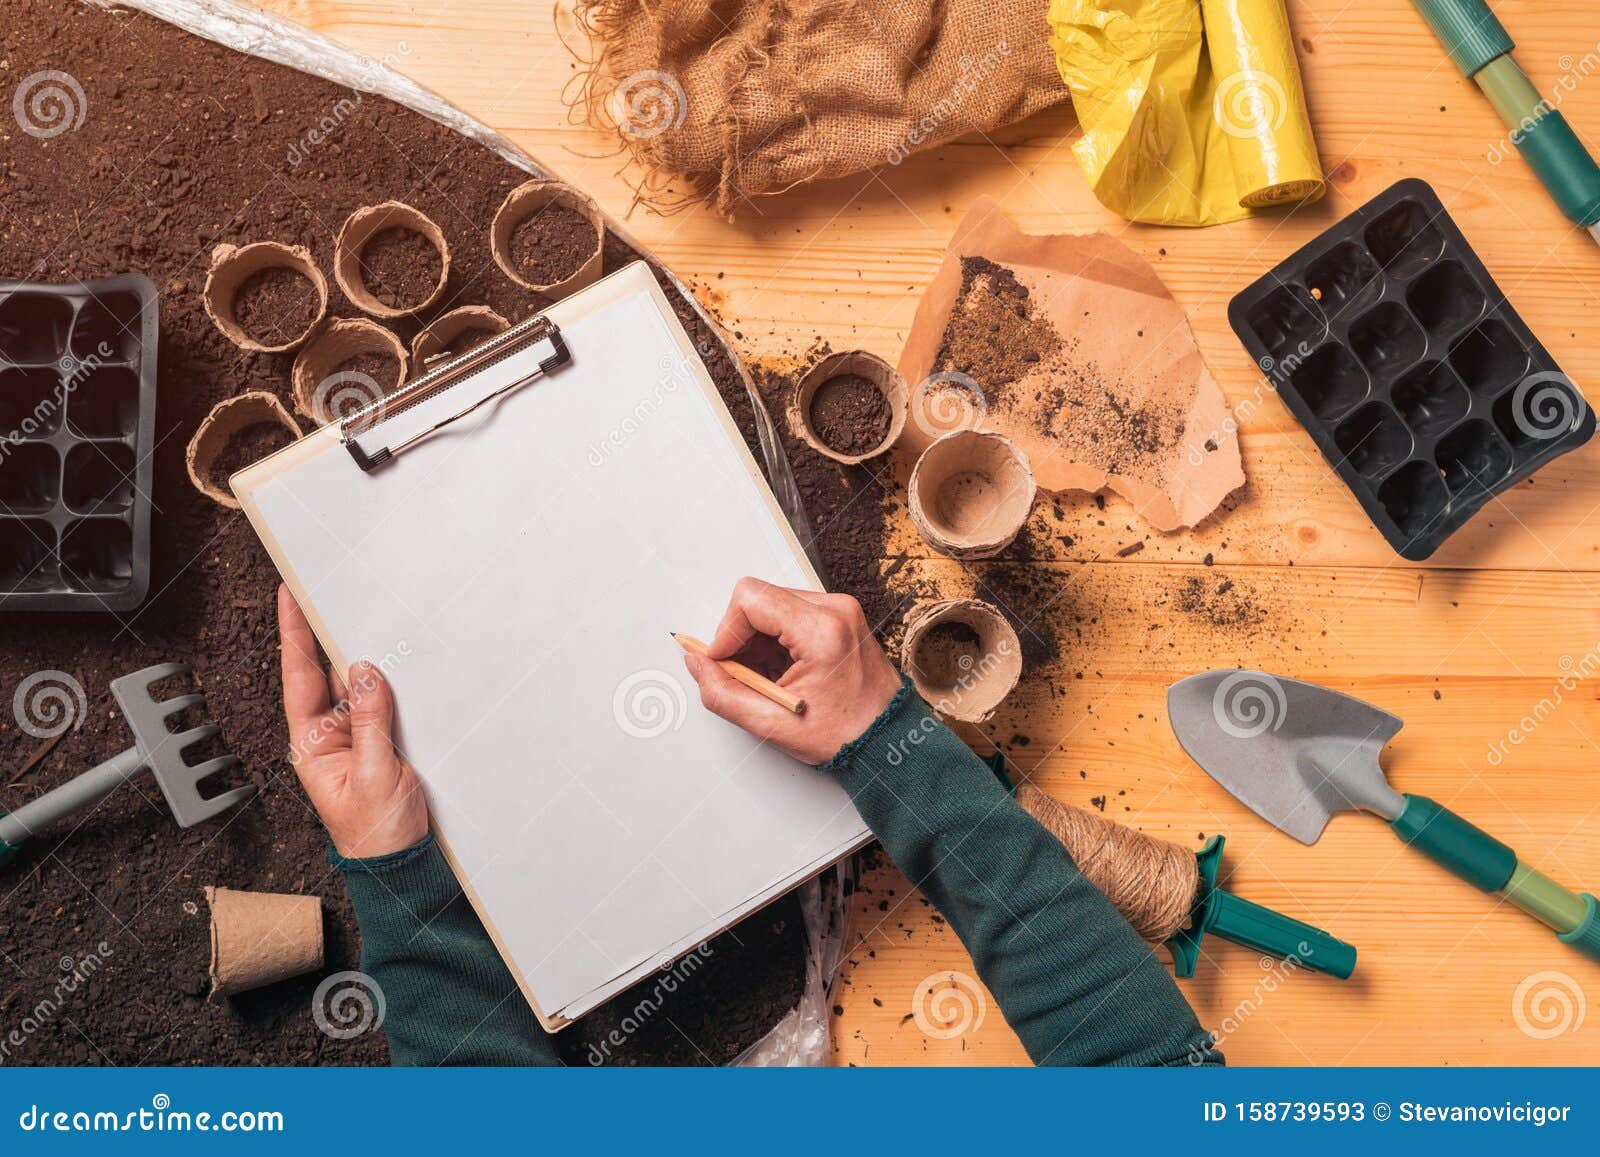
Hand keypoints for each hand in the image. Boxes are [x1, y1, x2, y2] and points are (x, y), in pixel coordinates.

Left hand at [278, 584, 428, 857]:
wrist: (401, 865)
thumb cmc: (377, 834)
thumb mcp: (374, 774)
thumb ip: (370, 720)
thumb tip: (362, 671)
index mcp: (311, 744)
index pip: (299, 677)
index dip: (294, 634)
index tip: (289, 597)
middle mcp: (329, 735)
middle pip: (324, 672)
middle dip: (325, 632)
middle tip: (326, 590)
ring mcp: (356, 736)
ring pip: (356, 683)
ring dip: (360, 653)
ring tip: (361, 614)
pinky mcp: (383, 741)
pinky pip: (381, 700)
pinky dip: (387, 678)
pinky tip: (393, 658)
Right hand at [682, 578, 901, 764]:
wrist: (888, 739)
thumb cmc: (846, 734)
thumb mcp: (772, 723)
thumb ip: (723, 692)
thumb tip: (698, 664)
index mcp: (822, 631)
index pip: (751, 599)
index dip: (726, 630)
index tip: (722, 659)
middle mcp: (836, 610)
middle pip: (761, 599)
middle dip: (742, 638)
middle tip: (744, 675)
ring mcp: (841, 611)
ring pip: (774, 605)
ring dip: (759, 641)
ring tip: (769, 678)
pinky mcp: (841, 617)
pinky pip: (792, 614)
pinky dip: (777, 641)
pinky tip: (783, 671)